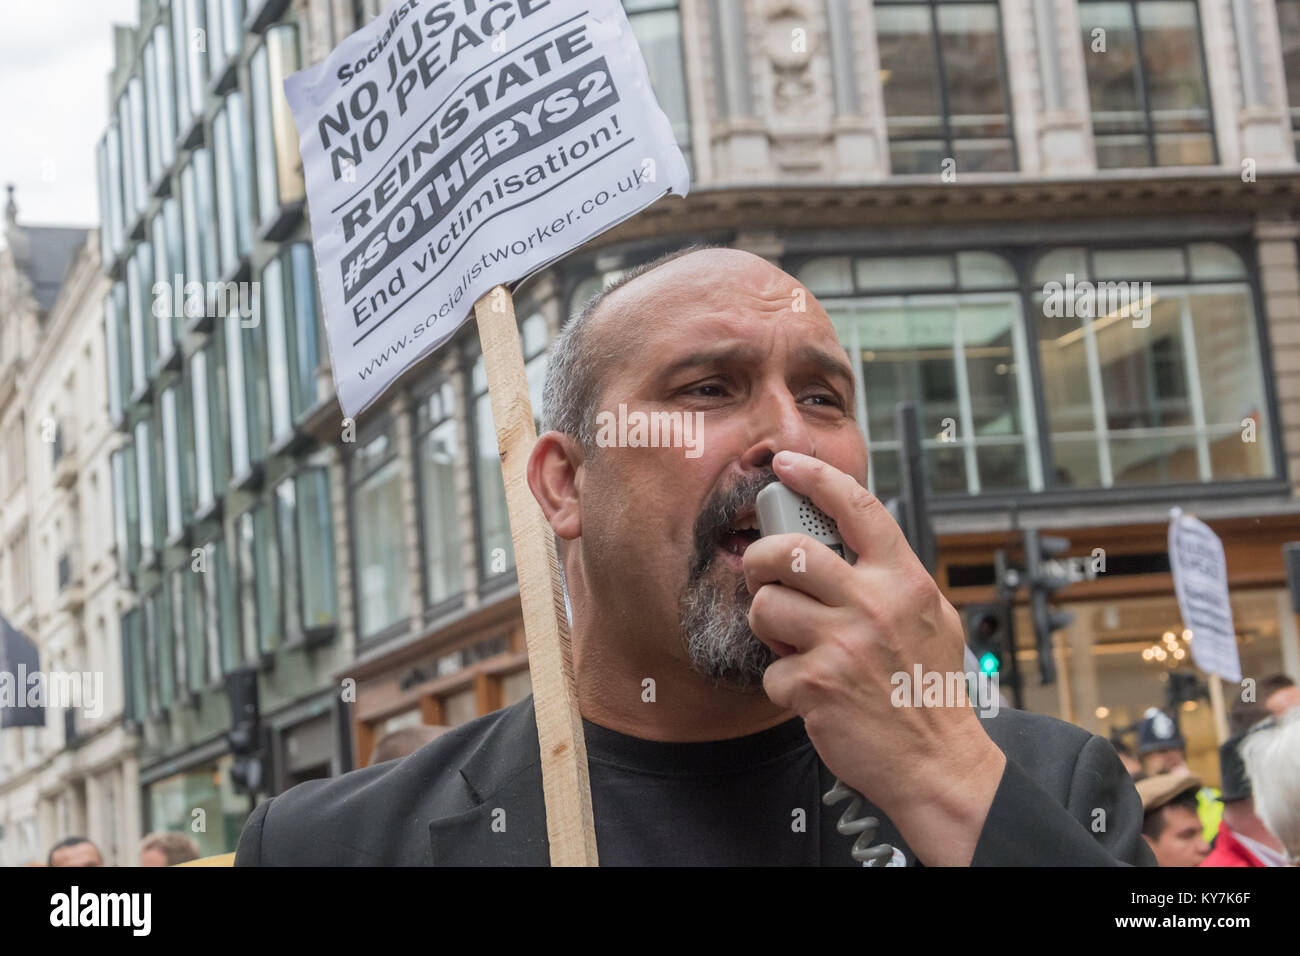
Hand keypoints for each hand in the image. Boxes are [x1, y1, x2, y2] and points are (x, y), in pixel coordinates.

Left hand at [742, 450, 1005, 864]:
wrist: (939, 763)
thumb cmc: (931, 690)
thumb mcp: (932, 618)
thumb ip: (893, 579)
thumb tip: (851, 541)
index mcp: (904, 581)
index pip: (857, 507)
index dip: (816, 477)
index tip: (787, 464)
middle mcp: (874, 605)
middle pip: (787, 552)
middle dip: (762, 560)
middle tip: (766, 577)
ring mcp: (843, 645)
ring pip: (766, 607)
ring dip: (769, 625)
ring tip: (792, 642)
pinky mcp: (816, 685)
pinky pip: (772, 669)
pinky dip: (784, 684)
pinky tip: (812, 692)